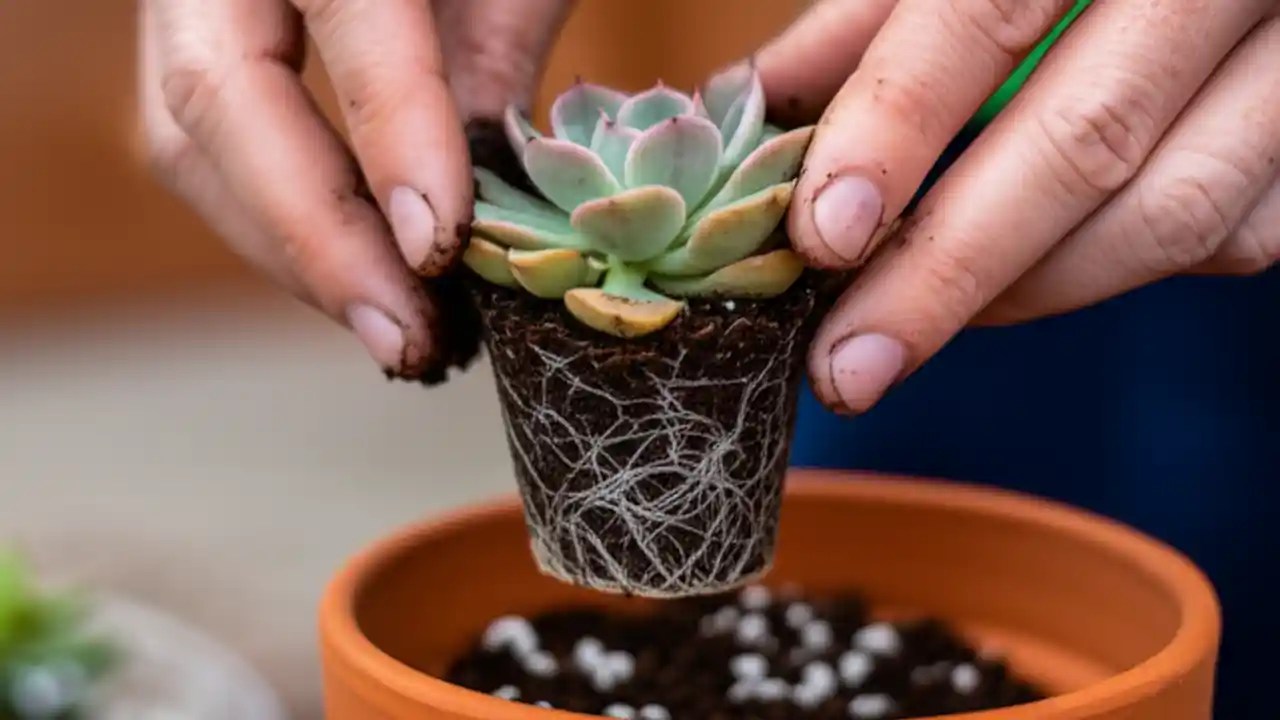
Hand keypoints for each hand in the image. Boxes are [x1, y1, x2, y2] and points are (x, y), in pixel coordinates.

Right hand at [140, 0, 572, 379]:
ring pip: (189, 141)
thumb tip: (477, 207)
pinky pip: (207, 149)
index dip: (391, 135)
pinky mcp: (187, 40)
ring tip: (397, 332)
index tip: (440, 243)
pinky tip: (358, 279)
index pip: (347, 15)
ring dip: (292, 255)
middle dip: (313, 239)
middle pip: (215, 99)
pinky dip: (281, 227)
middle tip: (407, 338)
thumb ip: (490, 53)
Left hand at [752, 0, 1279, 412]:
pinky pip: (1236, 234)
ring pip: (1172, 211)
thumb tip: (748, 106)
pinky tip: (1035, 276)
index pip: (983, 13)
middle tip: (848, 364)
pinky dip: (1116, 272)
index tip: (823, 236)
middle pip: (1086, 139)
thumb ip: (869, 23)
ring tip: (914, 334)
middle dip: (947, 271)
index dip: (899, 128)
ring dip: (1026, 294)